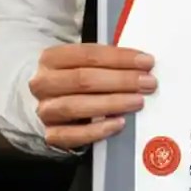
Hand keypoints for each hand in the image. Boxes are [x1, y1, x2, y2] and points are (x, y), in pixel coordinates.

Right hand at [29, 43, 157, 149]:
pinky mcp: (51, 134)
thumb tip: (141, 63)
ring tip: (137, 101)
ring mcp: (46, 110)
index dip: (120, 58)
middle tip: (147, 82)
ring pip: (78, 105)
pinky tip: (118, 123)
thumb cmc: (75, 80)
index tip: (145, 61)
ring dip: (113, 103)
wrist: (52, 106)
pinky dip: (98, 130)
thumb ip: (106, 62)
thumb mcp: (84, 64)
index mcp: (51, 58)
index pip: (88, 54)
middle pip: (84, 79)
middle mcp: (44, 83)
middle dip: (121, 80)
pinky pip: (74, 135)